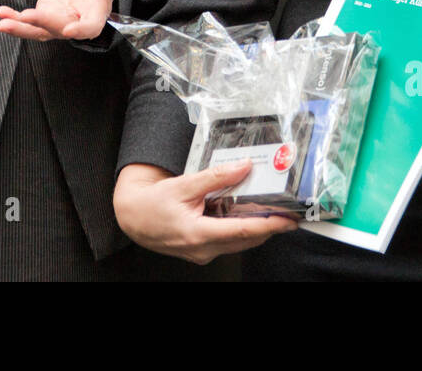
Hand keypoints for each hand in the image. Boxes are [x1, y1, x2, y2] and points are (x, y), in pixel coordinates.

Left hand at [0, 0, 134, 40]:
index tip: (70, 29)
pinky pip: (28, 23)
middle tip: (27, 16)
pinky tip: (1, 14)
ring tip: (4, 23)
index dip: (81, 29)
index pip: (91, 25)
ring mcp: (59, 21)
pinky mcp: (44, 16)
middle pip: (60, 29)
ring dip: (21, 29)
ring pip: (40, 31)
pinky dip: (14, 20)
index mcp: (96, 10)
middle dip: (43, 23)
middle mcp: (77, 20)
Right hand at [113, 162, 298, 263]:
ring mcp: (203, 253)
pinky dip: (241, 230)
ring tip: (271, 212)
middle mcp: (203, 249)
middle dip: (269, 227)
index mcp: (198, 234)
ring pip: (239, 243)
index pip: (243, 231)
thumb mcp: (184, 185)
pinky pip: (228, 242)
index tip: (288, 220)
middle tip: (287, 213)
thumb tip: (243, 167)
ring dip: (256, 229)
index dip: (269, 225)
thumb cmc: (153, 203)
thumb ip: (216, 177)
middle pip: (246, 240)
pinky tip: (245, 215)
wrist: (133, 218)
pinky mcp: (202, 251)